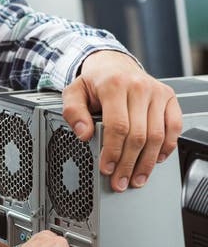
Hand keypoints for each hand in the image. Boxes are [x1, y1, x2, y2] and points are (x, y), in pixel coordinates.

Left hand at [62, 51, 181, 191]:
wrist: (114, 64)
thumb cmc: (95, 82)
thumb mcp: (74, 92)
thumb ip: (73, 112)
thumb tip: (83, 134)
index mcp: (114, 85)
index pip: (117, 126)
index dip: (113, 152)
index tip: (107, 168)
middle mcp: (139, 87)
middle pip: (138, 135)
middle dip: (128, 164)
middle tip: (120, 181)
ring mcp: (157, 92)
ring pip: (157, 135)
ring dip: (147, 163)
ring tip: (136, 179)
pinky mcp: (169, 97)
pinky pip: (174, 127)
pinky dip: (166, 147)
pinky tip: (155, 160)